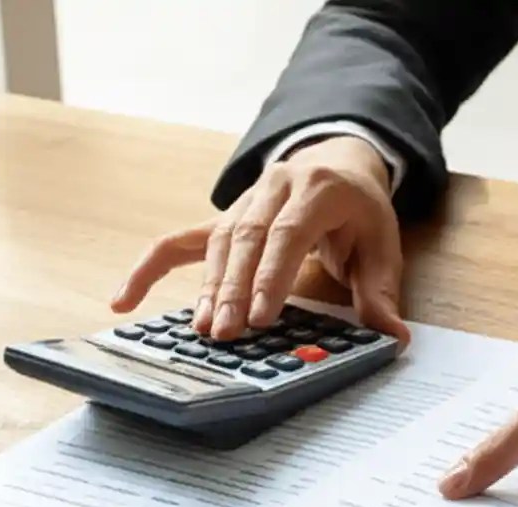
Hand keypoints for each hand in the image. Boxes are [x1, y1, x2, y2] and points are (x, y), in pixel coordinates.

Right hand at [110, 136, 408, 343]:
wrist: (338, 159)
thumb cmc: (360, 209)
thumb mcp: (383, 245)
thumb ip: (380, 291)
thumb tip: (394, 336)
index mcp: (317, 189)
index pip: (287, 234)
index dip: (271, 275)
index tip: (259, 316)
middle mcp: (274, 187)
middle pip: (245, 239)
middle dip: (232, 288)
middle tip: (225, 332)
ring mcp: (242, 201)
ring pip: (215, 242)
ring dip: (205, 288)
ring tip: (202, 329)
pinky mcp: (222, 219)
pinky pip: (178, 241)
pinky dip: (149, 269)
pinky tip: (123, 301)